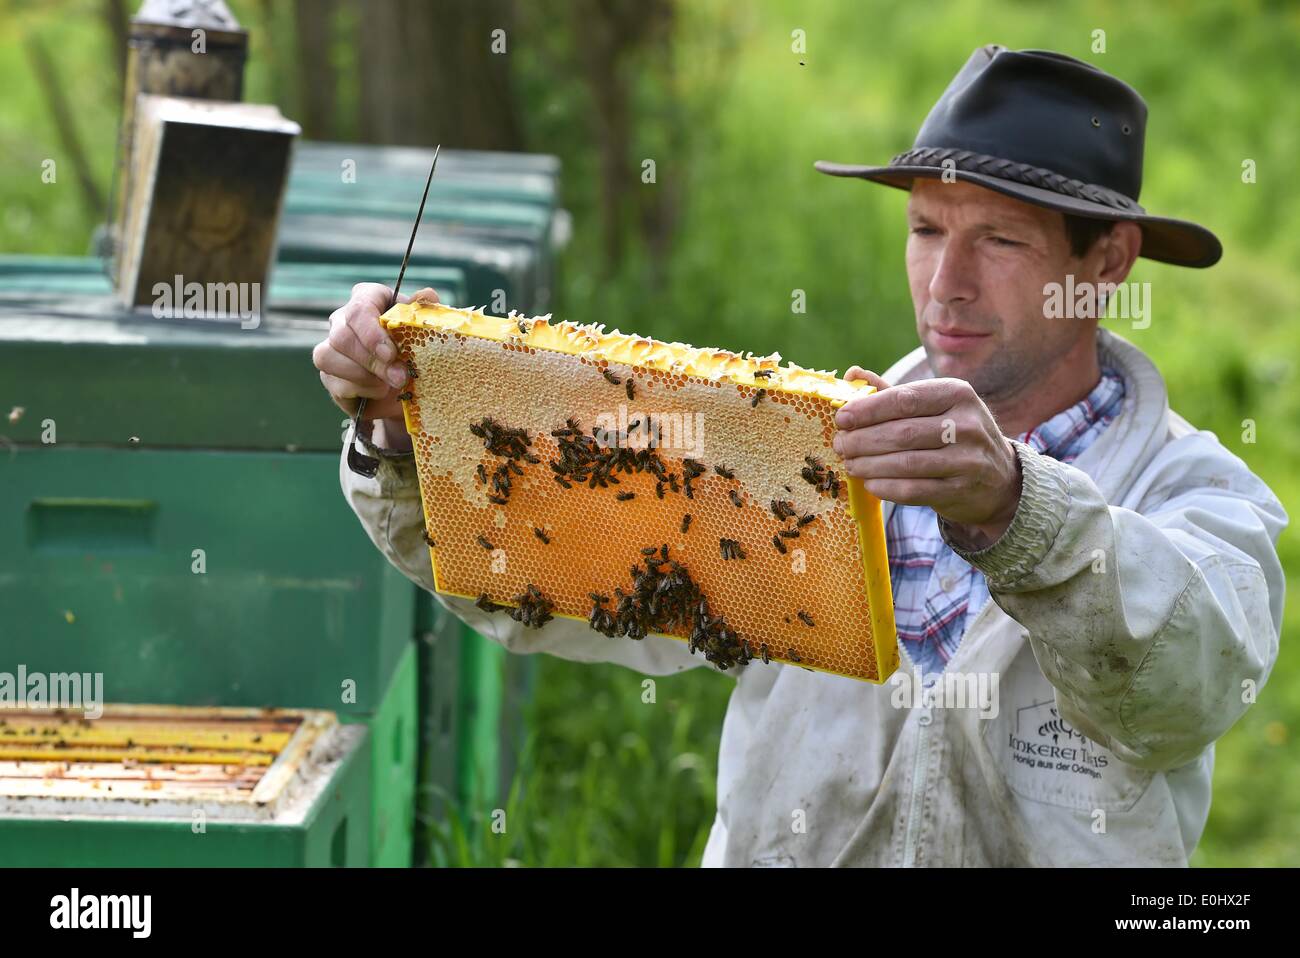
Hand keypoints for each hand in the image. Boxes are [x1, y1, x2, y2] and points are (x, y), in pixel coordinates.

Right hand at [314, 283, 438, 448]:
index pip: (359, 308)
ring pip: (328, 357)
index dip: (372, 333)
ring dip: (364, 376)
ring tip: (390, 384)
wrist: (409, 382)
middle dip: (372, 361)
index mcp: (367, 300)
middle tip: (399, 377)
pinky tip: (379, 391)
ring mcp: (331, 347)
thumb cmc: (416, 347)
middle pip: (341, 336)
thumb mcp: (425, 329)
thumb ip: (426, 311)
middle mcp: (343, 320)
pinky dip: (361, 391)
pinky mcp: (329, 375)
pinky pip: (335, 384)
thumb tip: (427, 294)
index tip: (391, 354)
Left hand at [832, 373, 1021, 547]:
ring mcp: (967, 459)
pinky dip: (886, 487)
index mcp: (957, 393)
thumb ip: (892, 392)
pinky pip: (914, 490)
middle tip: (840, 444)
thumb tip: (852, 374)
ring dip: (869, 465)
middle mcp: (967, 424)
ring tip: (850, 463)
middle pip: (901, 433)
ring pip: (905, 463)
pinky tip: (870, 483)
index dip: (867, 410)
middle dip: (863, 440)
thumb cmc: (953, 434)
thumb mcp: (932, 406)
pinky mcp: (961, 490)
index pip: (904, 399)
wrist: (998, 478)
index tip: (841, 418)